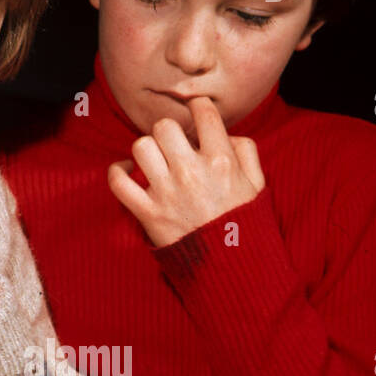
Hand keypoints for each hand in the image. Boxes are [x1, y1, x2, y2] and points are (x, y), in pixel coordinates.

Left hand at [108, 97, 264, 247]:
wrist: (233, 267)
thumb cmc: (245, 224)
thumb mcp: (258, 185)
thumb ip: (246, 152)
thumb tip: (226, 133)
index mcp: (222, 162)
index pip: (203, 113)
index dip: (198, 108)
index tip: (196, 114)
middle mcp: (192, 172)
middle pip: (164, 126)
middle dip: (168, 131)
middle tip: (173, 144)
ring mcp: (167, 192)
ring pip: (140, 147)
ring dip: (145, 151)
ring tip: (154, 159)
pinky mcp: (147, 212)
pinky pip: (117, 182)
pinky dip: (117, 173)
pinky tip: (127, 172)